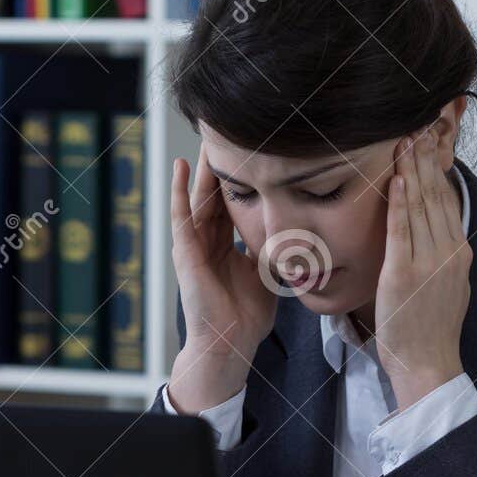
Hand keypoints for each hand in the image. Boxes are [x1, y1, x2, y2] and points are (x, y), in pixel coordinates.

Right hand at [166, 145, 277, 411]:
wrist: (231, 344)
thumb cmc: (248, 315)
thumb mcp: (268, 270)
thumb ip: (274, 247)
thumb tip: (297, 227)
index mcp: (227, 245)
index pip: (234, 201)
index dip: (242, 176)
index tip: (255, 149)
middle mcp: (208, 241)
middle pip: (215, 193)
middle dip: (222, 164)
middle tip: (229, 132)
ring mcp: (194, 246)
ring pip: (198, 197)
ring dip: (203, 168)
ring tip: (208, 137)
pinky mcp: (185, 254)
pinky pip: (181, 217)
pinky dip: (179, 191)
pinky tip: (182, 167)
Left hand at [375, 130, 470, 407]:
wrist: (429, 364)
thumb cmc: (431, 330)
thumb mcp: (447, 285)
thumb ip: (442, 255)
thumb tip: (432, 230)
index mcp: (459, 252)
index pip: (446, 200)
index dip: (435, 168)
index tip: (426, 142)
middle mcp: (449, 251)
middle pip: (435, 195)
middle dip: (424, 159)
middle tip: (414, 127)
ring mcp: (429, 262)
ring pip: (419, 206)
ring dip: (410, 171)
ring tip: (402, 142)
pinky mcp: (405, 273)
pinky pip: (402, 231)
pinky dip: (398, 203)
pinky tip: (394, 179)